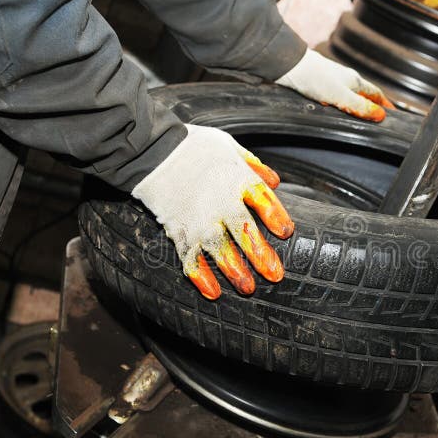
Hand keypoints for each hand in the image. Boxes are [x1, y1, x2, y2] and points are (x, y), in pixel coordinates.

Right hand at [132, 125, 293, 298]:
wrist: (151, 150)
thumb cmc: (192, 145)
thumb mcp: (228, 146)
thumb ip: (252, 165)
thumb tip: (275, 181)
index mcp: (236, 179)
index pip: (264, 201)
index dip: (276, 218)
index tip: (285, 232)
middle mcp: (220, 202)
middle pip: (246, 233)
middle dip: (261, 256)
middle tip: (275, 275)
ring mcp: (198, 219)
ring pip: (220, 251)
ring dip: (235, 272)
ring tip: (248, 288)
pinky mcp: (178, 230)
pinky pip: (191, 259)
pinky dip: (201, 278)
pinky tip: (213, 292)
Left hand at [276, 49, 393, 121]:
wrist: (289, 66)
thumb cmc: (314, 78)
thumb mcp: (340, 96)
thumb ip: (358, 106)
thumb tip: (380, 115)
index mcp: (355, 81)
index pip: (375, 94)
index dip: (384, 104)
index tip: (390, 113)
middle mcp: (346, 79)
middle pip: (364, 93)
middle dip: (371, 104)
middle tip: (377, 116)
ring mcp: (333, 80)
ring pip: (350, 94)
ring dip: (356, 104)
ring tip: (359, 116)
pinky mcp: (320, 84)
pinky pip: (337, 95)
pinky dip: (342, 103)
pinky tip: (336, 109)